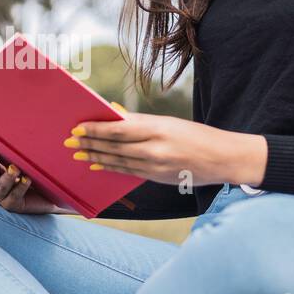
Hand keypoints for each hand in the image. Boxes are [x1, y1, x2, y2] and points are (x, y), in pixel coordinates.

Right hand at [0, 136, 77, 213]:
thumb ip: (17, 147)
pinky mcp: (13, 206)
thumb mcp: (25, 159)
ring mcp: (2, 197)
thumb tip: (17, 121)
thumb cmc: (35, 173)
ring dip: (7, 177)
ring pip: (0, 186)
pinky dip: (21, 187)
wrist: (49, 196)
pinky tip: (27, 179)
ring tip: (15, 168)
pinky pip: (16, 196)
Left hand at [66, 104, 267, 188]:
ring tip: (79, 153)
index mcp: (158, 128)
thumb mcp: (170, 123)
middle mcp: (155, 148)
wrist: (224, 159)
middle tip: (70, 142)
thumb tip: (114, 116)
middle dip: (90, 144)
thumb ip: (141, 121)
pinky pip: (128, 172)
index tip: (78, 127)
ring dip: (96, 157)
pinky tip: (97, 165)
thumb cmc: (197, 135)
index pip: (119, 128)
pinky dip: (110, 168)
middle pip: (114, 146)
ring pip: (118, 161)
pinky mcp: (157, 178)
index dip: (96, 129)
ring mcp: (155, 166)